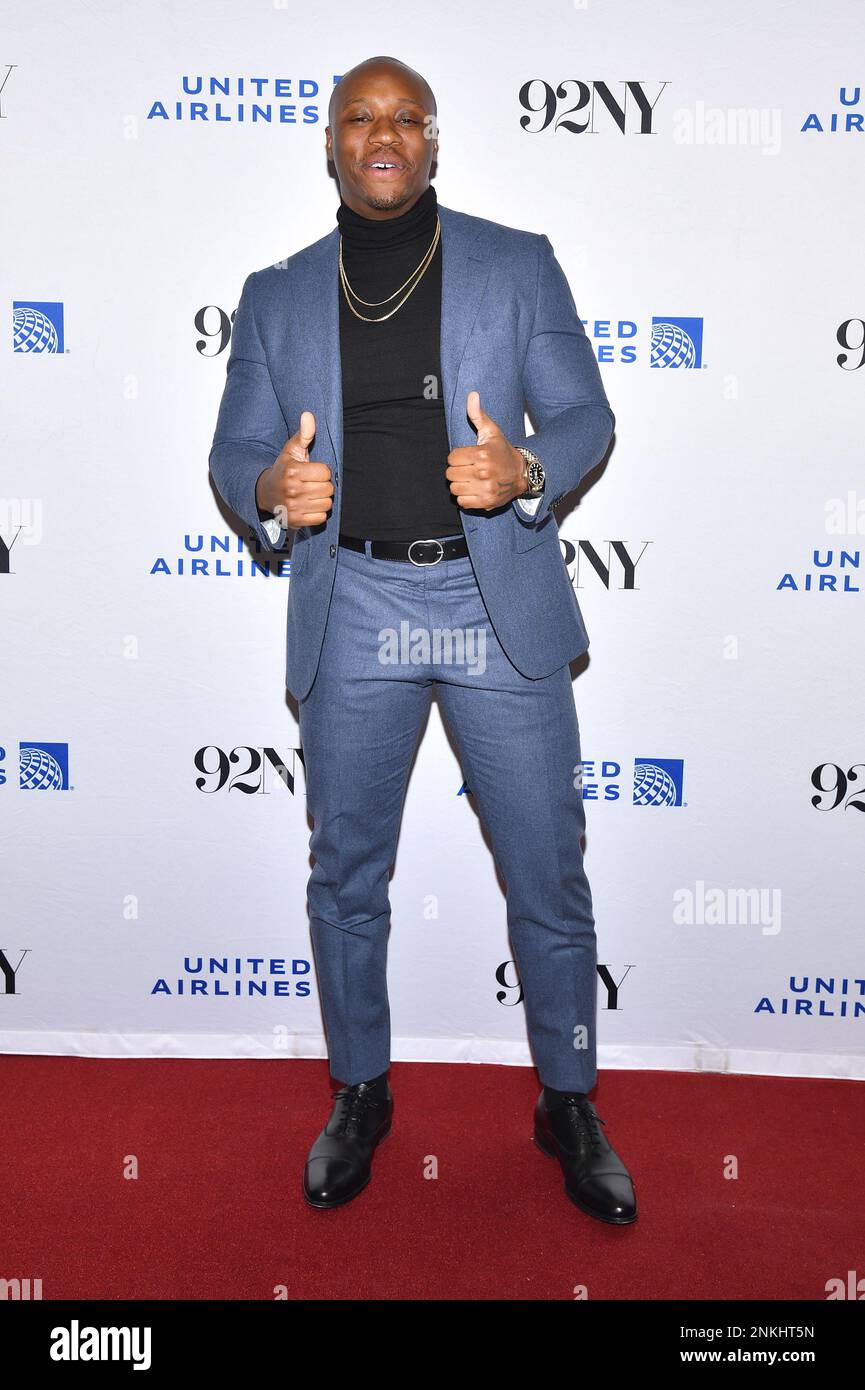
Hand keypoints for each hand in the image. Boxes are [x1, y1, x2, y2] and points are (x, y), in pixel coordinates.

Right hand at [256, 411, 333, 528]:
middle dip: (323, 485)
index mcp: (292, 472)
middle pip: (328, 489)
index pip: (326, 473)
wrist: (266, 493)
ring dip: (322, 499)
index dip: (322, 471)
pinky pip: (321, 518)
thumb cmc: (283, 469)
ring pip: (327, 504)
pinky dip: (318, 513)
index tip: (311, 471)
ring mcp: (294, 507)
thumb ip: (303, 434)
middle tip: (311, 483)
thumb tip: (308, 415)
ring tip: (310, 494)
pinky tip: (308, 506)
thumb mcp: (291, 450)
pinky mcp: (296, 521)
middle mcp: (292, 490)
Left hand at [445, 391, 527, 510]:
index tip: (467, 457)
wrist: (522, 474)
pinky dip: (465, 497)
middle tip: (468, 468)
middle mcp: (483, 472)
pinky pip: (462, 502)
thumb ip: (478, 414)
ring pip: (454, 489)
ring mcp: (485, 489)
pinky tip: (473, 489)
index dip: (457, 457)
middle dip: (457, 470)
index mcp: (482, 454)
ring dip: (459, 484)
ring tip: (470, 479)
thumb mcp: (492, 431)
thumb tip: (472, 394)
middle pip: (450, 474)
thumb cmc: (503, 451)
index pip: (451, 458)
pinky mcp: (486, 502)